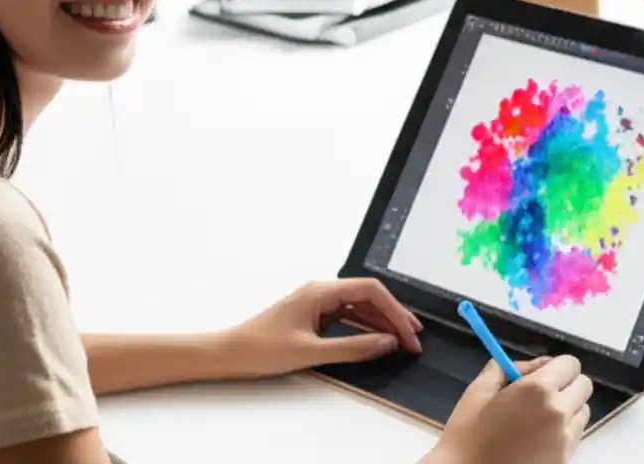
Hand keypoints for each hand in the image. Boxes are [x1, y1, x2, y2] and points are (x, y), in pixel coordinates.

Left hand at [223, 278, 422, 378]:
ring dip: (381, 322)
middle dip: (393, 316)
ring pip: (359, 307)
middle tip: (413, 339)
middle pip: (368, 297)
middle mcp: (321, 292)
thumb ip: (353, 347)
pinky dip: (365, 328)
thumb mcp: (311, 352)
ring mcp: (317, 304)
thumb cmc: (262, 349)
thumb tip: (387, 342)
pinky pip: (347, 317)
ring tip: (402, 341)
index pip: (370, 291)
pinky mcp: (313, 317)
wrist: (229, 353)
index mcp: (320, 292)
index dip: (395, 311)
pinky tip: (377, 340)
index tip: (408, 333)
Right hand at [425, 355, 592, 463]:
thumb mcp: (478, 392)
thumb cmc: (468, 436)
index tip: (542, 374)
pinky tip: (538, 439)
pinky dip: (564, 431)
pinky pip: (575, 435)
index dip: (557, 366)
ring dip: (568, 409)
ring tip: (538, 419)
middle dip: (566, 385)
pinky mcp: (565, 459)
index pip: (570, 364)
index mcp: (537, 390)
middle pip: (584, 386)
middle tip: (541, 395)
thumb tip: (537, 364)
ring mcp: (565, 439)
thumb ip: (507, 368)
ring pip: (582, 411)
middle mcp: (558, 412)